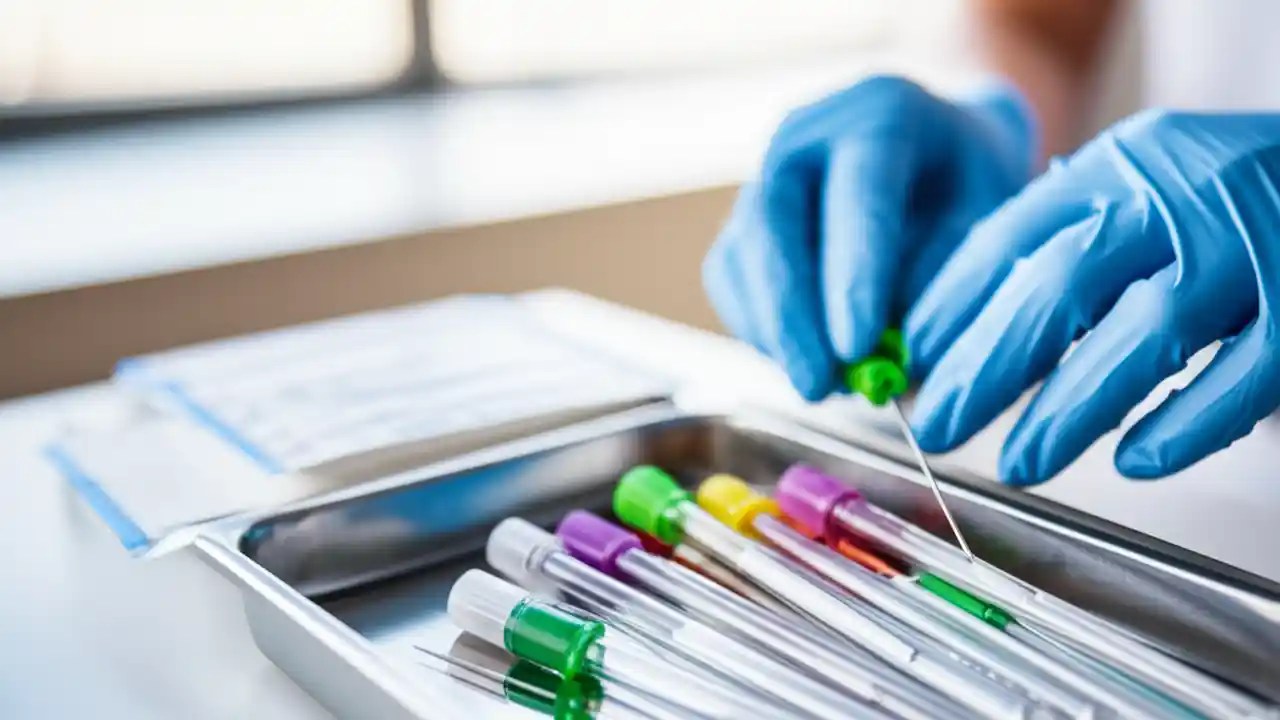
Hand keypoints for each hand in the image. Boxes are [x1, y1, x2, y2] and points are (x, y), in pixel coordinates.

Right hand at [703, 76, 1035, 398]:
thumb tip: (895, 351)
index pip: (859, 192)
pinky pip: (730, 280)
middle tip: (818, 387)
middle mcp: (807, 133)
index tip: (858, 348)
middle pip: (775, 222)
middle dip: (792, 315)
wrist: (935, 159)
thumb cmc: (969, 194)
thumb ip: (945, 277)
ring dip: (774, 332)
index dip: (854, 273)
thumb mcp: (988, 222)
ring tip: (824, 385)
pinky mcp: (742, 218)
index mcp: (883, 114)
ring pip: (743, 258)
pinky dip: (759, 330)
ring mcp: (764, 173)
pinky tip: (802, 359)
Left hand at [908, 110, 1279, 483]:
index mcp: (1121, 166)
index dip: (953, 306)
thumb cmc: (1232, 192)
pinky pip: (1241, 378)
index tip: (917, 361)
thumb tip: (966, 323)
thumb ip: (1073, 231)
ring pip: (1140, 339)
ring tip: (1018, 461)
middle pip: (1056, 289)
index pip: (1010, 237)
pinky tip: (1134, 461)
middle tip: (939, 425)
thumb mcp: (1145, 181)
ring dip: (1068, 409)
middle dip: (985, 367)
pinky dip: (1184, 424)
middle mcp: (1176, 200)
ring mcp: (1245, 252)